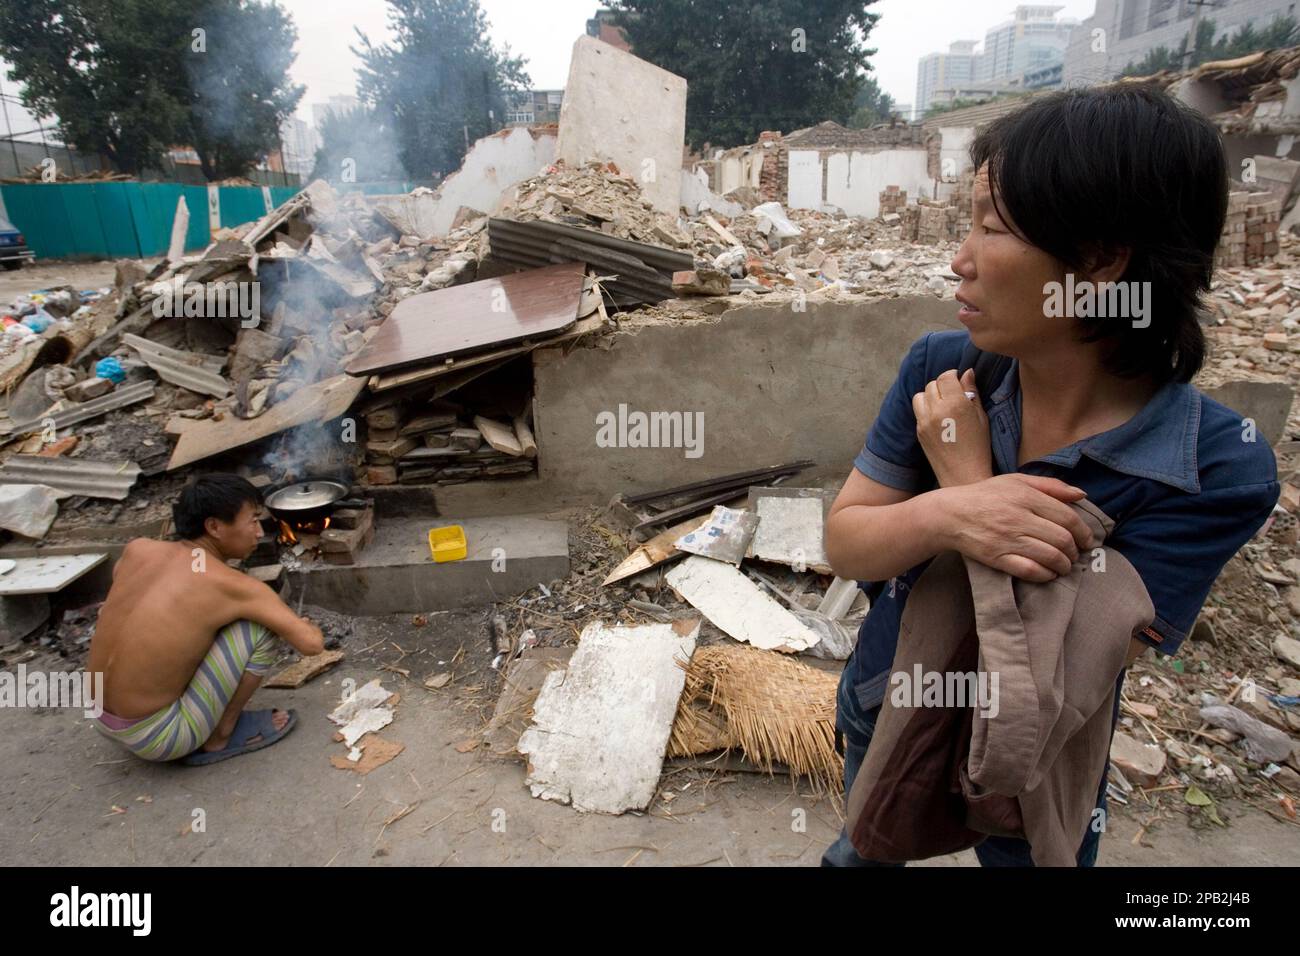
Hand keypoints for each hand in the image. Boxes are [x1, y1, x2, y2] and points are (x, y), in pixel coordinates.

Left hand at [913, 369, 991, 486]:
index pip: (945, 377)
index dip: (952, 375)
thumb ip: (972, 392)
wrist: (963, 475)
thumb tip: (967, 372)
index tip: (958, 380)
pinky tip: (939, 418)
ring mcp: (924, 422)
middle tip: (954, 394)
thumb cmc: (979, 447)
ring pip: (921, 395)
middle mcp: (936, 411)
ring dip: (931, 395)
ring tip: (944, 404)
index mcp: (955, 405)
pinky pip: (918, 411)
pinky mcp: (918, 432)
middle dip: (943, 385)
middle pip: (932, 385)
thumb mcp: (981, 417)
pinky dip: (926, 409)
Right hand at [936, 474, 1097, 581]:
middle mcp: (1018, 518)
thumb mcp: (1016, 480)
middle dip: (1075, 551)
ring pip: (1049, 557)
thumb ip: (1050, 486)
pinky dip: (1045, 575)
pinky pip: (1029, 571)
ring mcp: (1007, 539)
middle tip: (1075, 555)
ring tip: (1064, 566)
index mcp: (1026, 497)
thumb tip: (1081, 494)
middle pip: (1062, 539)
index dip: (1083, 532)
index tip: (1087, 541)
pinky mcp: (996, 558)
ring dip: (1064, 565)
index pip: (1067, 517)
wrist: (949, 514)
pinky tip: (1048, 573)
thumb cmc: (985, 495)